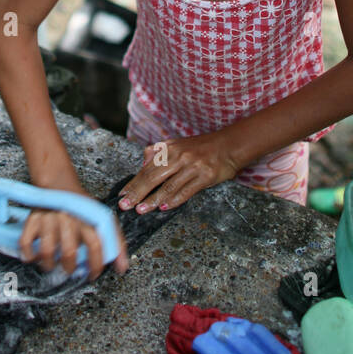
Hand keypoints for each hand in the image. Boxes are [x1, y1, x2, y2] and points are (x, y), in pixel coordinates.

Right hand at [18, 209, 128, 279]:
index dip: (95, 265)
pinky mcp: (33, 220)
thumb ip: (116, 243)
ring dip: (49, 265)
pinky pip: (25, 243)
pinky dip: (29, 255)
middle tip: (70, 269)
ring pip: (46, 252)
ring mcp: (49, 219)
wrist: (60, 185)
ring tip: (53, 265)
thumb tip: (122, 268)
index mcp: (87, 219)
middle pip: (69, 253)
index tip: (93, 274)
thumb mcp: (103, 219)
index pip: (95, 245)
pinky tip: (35, 257)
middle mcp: (68, 219)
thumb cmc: (82, 207)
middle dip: (70, 268)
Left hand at [117, 134, 240, 213]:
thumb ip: (160, 152)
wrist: (229, 145)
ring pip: (168, 186)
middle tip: (125, 204)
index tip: (123, 193)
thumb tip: (143, 163)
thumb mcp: (179, 144)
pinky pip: (186, 190)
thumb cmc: (203, 147)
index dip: (134, 181)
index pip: (147, 167)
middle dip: (138, 192)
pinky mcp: (205, 176)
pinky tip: (163, 207)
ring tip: (141, 209)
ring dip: (153, 199)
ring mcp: (192, 166)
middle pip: (154, 176)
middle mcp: (179, 156)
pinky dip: (173, 200)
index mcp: (170, 148)